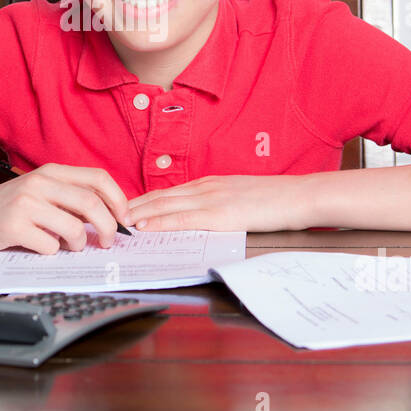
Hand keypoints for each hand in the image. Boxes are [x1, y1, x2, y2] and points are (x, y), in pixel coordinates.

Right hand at [0, 163, 129, 253]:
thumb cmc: (7, 208)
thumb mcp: (40, 192)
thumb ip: (70, 197)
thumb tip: (111, 216)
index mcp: (51, 172)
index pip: (98, 178)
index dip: (119, 199)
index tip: (125, 219)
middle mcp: (39, 183)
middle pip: (91, 204)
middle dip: (108, 228)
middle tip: (108, 242)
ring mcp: (25, 203)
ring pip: (74, 228)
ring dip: (79, 244)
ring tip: (70, 246)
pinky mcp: (13, 226)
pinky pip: (50, 246)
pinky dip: (52, 252)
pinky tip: (41, 247)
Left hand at [124, 174, 318, 233]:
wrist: (301, 196)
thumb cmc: (278, 201)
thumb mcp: (243, 198)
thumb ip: (222, 204)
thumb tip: (206, 218)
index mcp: (212, 184)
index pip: (169, 192)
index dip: (145, 200)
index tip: (126, 208)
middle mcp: (206, 187)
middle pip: (160, 196)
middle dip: (133, 206)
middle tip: (109, 214)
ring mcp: (212, 199)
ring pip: (165, 205)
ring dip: (139, 213)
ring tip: (117, 221)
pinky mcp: (219, 214)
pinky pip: (182, 218)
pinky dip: (159, 221)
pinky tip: (144, 226)